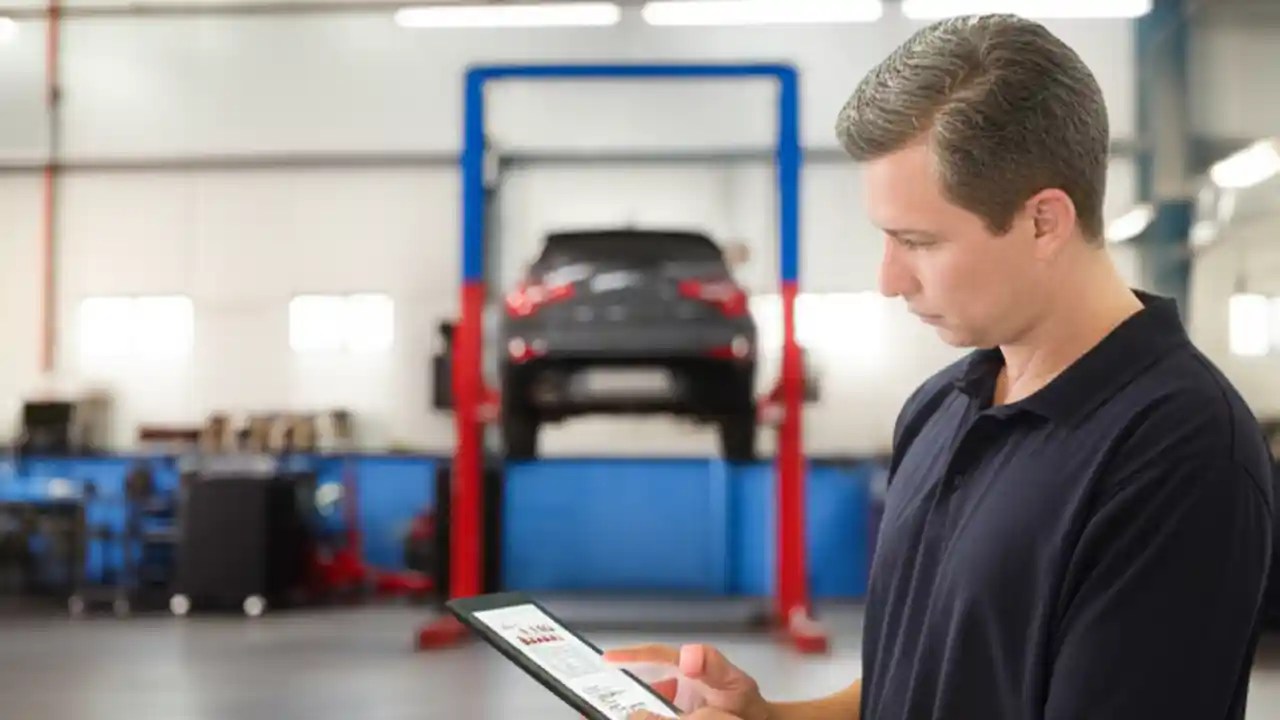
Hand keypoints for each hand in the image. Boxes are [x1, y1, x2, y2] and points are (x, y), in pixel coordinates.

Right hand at [603, 644, 770, 719]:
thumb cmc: (747, 703)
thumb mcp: (733, 683)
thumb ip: (713, 666)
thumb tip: (688, 654)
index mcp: (689, 666)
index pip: (656, 655)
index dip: (631, 655)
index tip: (608, 658)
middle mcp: (678, 680)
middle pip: (643, 682)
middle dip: (624, 689)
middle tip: (606, 698)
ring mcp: (675, 700)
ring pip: (647, 703)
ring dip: (636, 708)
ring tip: (619, 711)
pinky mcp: (674, 714)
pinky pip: (655, 713)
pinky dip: (646, 715)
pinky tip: (638, 716)